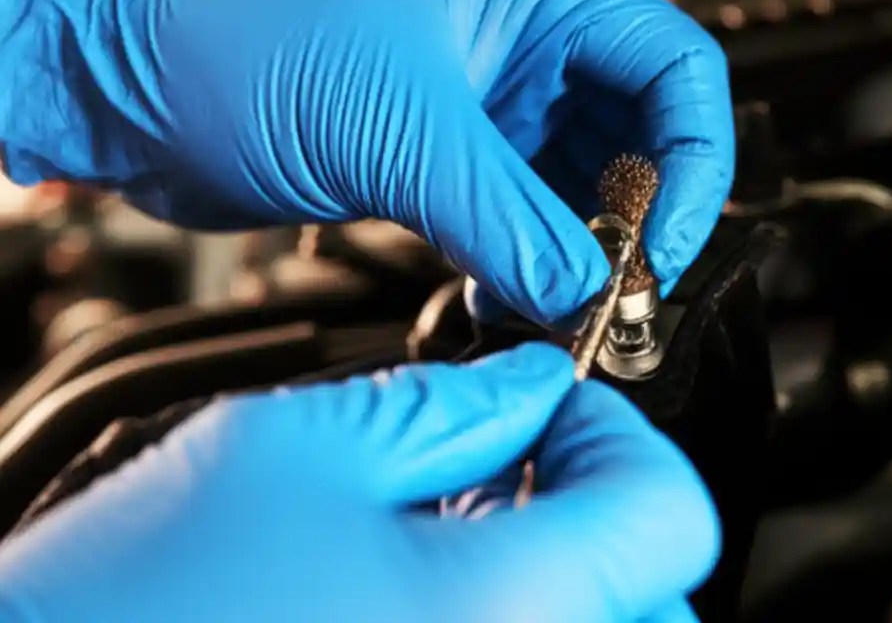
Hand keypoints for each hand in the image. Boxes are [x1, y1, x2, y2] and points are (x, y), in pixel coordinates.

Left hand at [0, 0, 734, 325]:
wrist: (142, 93)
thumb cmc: (244, 50)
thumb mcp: (403, 138)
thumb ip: (512, 225)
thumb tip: (586, 291)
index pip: (677, 68)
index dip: (695, 163)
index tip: (669, 245)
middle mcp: (528, 37)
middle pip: (646, 132)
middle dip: (643, 217)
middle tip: (628, 290)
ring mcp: (496, 98)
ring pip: (590, 183)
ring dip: (587, 250)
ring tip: (571, 305)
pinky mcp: (459, 154)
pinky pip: (532, 215)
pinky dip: (536, 262)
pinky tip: (516, 297)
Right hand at [0, 343, 719, 621]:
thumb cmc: (128, 607)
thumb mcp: (291, 450)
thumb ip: (445, 405)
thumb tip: (531, 385)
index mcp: (507, 612)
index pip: (669, 510)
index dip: (619, 436)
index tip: (554, 410)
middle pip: (652, 587)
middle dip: (592, 502)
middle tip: (505, 457)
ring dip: (557, 565)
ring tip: (451, 518)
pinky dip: (512, 614)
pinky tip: (422, 580)